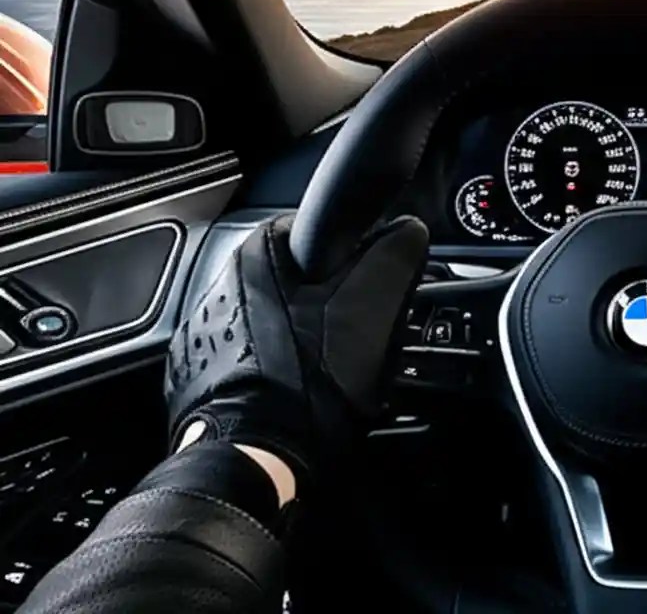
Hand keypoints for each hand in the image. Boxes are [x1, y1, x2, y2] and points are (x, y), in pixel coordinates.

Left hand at [165, 214, 428, 493]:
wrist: (258, 460)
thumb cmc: (311, 379)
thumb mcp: (370, 308)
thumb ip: (392, 256)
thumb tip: (408, 231)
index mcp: (253, 258)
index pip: (306, 231)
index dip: (344, 254)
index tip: (364, 282)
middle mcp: (214, 288)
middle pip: (284, 279)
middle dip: (316, 298)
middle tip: (351, 329)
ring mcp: (198, 338)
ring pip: (263, 320)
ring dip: (291, 334)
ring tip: (323, 367)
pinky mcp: (192, 379)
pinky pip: (243, 358)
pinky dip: (267, 368)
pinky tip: (293, 391)